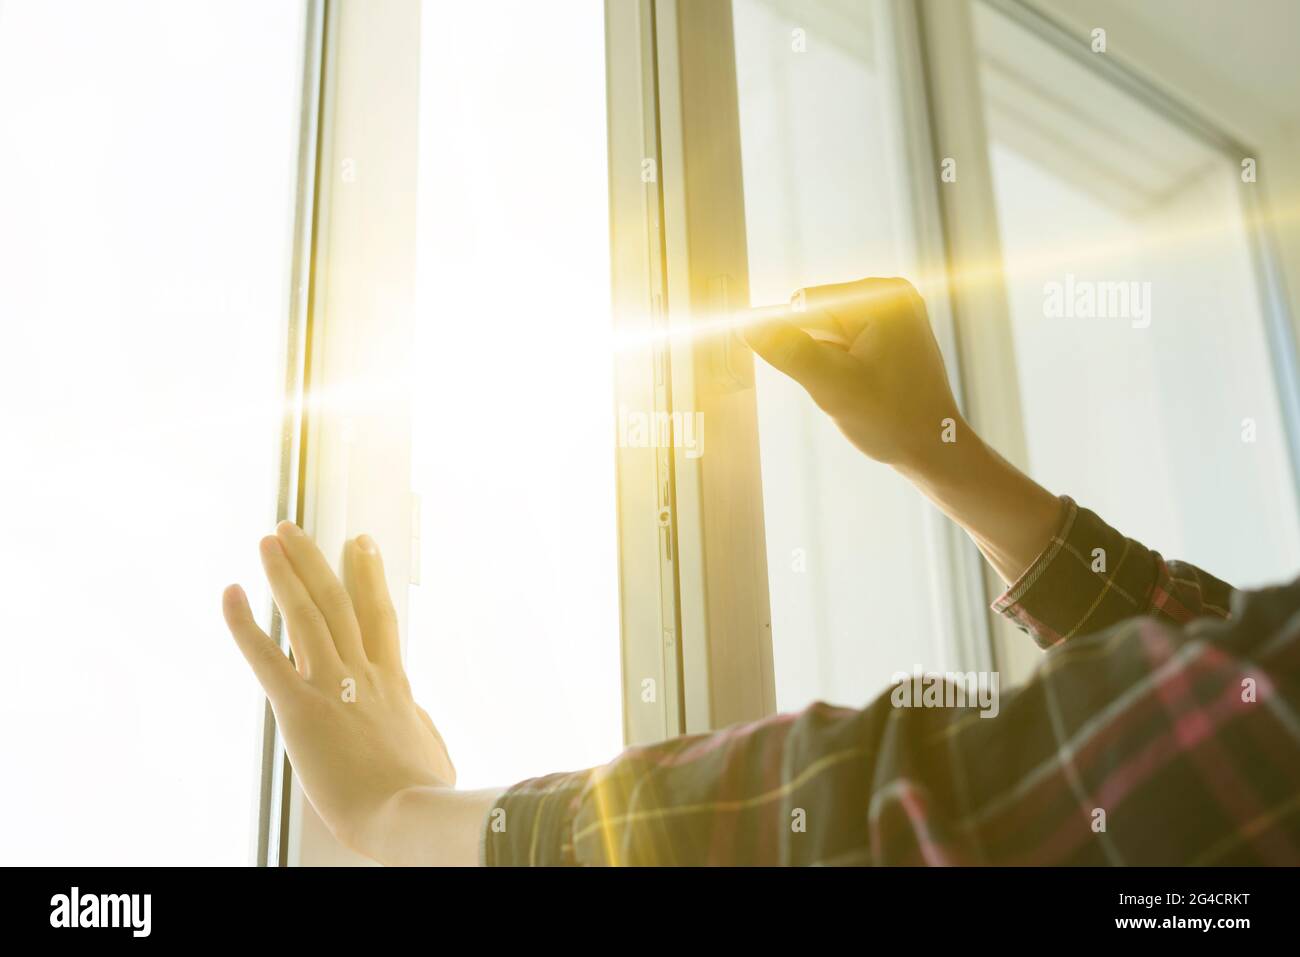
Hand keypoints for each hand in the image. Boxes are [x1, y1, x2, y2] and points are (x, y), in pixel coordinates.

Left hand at [222, 524, 454, 855]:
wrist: (409, 813)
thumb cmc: (425, 794)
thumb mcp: (430, 749)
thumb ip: (415, 726)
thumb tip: (413, 721)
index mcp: (394, 684)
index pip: (379, 616)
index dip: (368, 576)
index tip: (360, 545)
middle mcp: (364, 673)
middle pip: (339, 601)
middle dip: (315, 561)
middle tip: (296, 530)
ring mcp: (333, 685)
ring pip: (307, 614)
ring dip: (285, 573)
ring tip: (270, 540)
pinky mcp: (301, 707)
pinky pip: (266, 656)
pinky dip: (244, 622)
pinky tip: (231, 593)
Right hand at [744, 277, 963, 472]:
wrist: (934, 450)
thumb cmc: (892, 420)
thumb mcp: (830, 385)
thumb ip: (787, 349)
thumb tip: (745, 322)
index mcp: (883, 295)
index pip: (805, 303)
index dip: (801, 343)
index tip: (829, 376)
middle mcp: (891, 293)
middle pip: (816, 315)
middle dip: (818, 353)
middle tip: (850, 385)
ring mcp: (892, 312)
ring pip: (825, 332)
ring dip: (828, 363)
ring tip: (860, 388)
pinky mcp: (890, 332)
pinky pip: (843, 341)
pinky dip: (841, 366)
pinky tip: (864, 386)